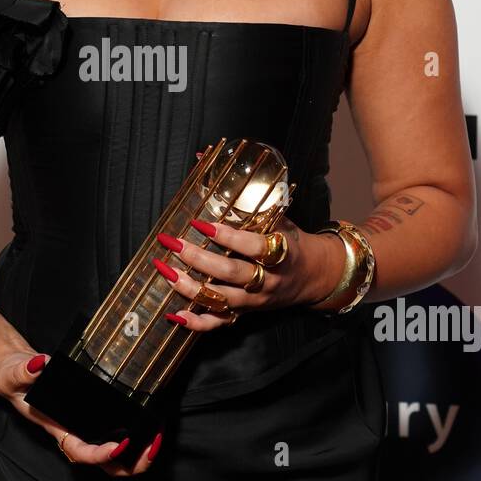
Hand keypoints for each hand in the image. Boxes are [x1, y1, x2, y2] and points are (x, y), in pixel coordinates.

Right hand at [0, 348, 162, 476]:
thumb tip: (41, 364)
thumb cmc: (17, 379)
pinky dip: (137, 436)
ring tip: (156, 439)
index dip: (99, 455)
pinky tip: (152, 423)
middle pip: (104, 465)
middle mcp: (75, 433)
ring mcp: (87, 428)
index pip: (80, 451)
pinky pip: (116, 434)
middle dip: (129, 465)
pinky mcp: (95, 418)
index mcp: (58, 429)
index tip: (117, 446)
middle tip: (151, 449)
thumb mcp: (16, 374)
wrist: (19, 373)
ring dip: (137, 455)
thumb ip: (25, 371)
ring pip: (114, 456)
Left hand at [152, 211, 345, 331]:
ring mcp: (256, 301)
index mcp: (282, 253)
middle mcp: (269, 280)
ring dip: (190, 288)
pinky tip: (175, 314)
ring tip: (166, 272)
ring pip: (222, 300)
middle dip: (200, 260)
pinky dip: (197, 322)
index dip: (228, 238)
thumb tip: (203, 156)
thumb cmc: (290, 239)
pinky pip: (220, 324)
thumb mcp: (278, 214)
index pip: (254, 247)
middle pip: (232, 274)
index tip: (201, 224)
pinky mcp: (246, 314)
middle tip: (173, 244)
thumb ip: (244, 193)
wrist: (314, 276)